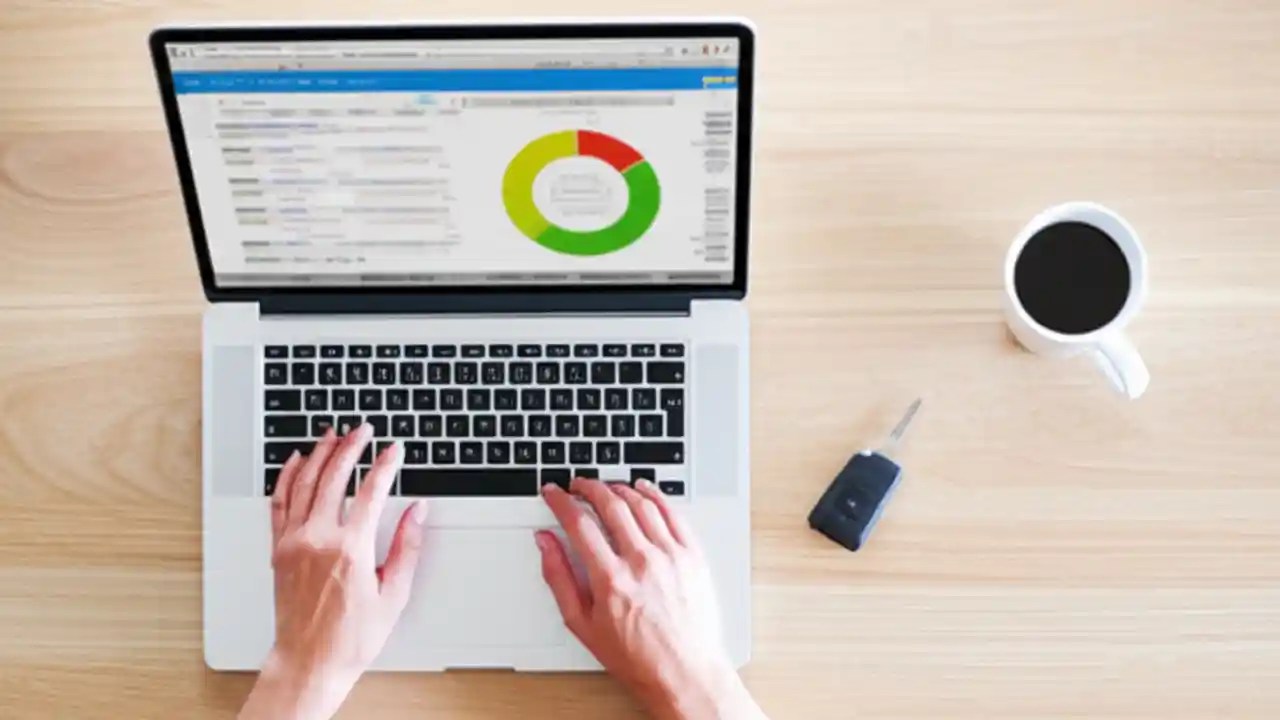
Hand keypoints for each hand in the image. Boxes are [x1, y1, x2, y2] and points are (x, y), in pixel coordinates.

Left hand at [240, 426, 425, 719]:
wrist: (309, 660)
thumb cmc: (350, 636)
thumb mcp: (393, 594)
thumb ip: (407, 547)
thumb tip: (417, 512)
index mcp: (351, 549)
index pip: (371, 491)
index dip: (385, 465)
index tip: (393, 450)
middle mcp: (319, 539)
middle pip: (334, 477)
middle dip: (351, 447)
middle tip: (362, 431)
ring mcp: (294, 542)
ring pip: (305, 483)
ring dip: (320, 453)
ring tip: (331, 435)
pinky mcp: (279, 549)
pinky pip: (279, 503)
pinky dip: (287, 477)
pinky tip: (296, 462)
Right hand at [536, 479, 766, 719]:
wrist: (683, 672)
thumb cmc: (636, 656)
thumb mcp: (582, 624)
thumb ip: (559, 577)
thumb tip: (546, 543)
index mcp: (611, 579)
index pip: (579, 523)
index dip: (561, 501)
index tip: (554, 493)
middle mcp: (642, 562)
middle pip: (611, 505)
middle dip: (589, 487)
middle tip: (578, 484)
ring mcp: (671, 557)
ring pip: (642, 503)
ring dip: (619, 488)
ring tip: (607, 487)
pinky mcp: (693, 556)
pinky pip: (673, 513)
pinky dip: (656, 495)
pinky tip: (644, 489)